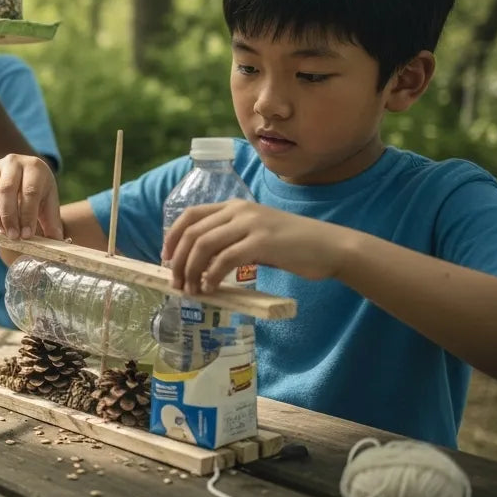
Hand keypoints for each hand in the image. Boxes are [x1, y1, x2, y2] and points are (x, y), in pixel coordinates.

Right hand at [0, 154, 63, 239]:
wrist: (24, 174)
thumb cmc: (38, 191)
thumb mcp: (49, 203)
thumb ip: (52, 222)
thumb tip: (56, 243)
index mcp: (35, 166)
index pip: (30, 191)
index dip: (27, 215)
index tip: (26, 235)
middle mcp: (13, 162)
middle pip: (6, 190)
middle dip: (9, 217)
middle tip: (13, 236)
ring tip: (3, 231)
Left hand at [161, 200, 348, 293]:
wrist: (330, 246)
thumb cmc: (293, 246)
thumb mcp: (255, 236)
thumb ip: (229, 243)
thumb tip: (198, 265)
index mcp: (235, 206)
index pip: (190, 215)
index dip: (172, 237)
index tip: (166, 259)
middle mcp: (239, 210)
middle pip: (192, 233)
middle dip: (177, 260)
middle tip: (176, 283)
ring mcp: (251, 224)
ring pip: (204, 245)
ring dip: (191, 270)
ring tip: (191, 290)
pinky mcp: (262, 242)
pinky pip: (225, 259)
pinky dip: (212, 275)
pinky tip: (210, 288)